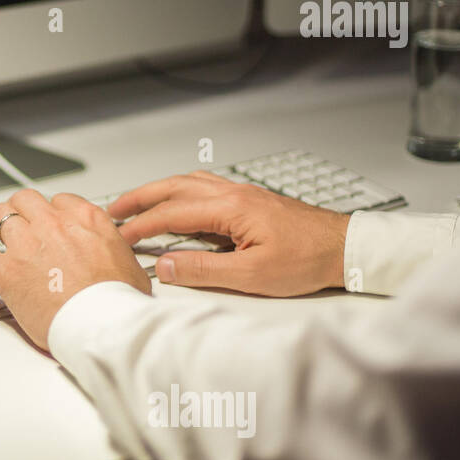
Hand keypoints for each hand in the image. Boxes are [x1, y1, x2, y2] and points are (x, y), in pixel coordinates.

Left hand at [0, 189, 151, 349]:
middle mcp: (54, 226)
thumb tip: (116, 263)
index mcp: (86, 221)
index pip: (60, 201)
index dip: (48, 211)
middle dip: (16, 209)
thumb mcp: (130, 268)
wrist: (105, 324)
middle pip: (25, 201)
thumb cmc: (120, 303)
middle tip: (12, 221)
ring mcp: (28, 246)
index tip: (46, 221)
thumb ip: (115, 255)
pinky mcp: (7, 272)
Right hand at [109, 171, 349, 295]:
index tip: (119, 238)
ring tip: (139, 204)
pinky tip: (180, 204)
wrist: (345, 247)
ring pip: (188, 183)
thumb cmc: (309, 259)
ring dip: (159, 192)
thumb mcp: (253, 275)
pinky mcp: (250, 201)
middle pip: (173, 188)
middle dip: (139, 198)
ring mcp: (242, 194)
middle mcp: (233, 194)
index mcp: (230, 208)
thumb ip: (204, 270)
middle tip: (114, 210)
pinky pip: (205, 188)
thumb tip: (167, 266)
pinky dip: (181, 192)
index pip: (171, 213)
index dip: (140, 226)